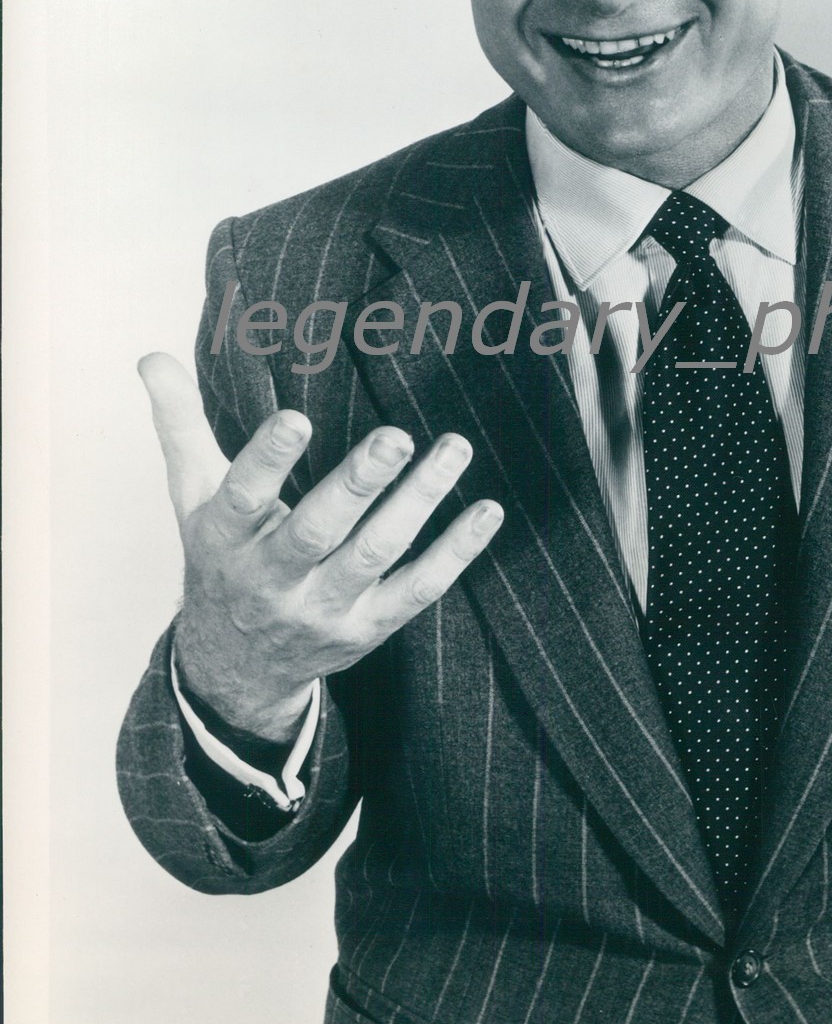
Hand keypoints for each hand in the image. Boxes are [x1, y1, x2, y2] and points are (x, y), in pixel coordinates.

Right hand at [138, 352, 502, 740]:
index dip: (268, 459)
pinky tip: (486, 510)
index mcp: (227, 538)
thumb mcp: (193, 497)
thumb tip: (153, 357)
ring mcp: (323, 608)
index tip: (297, 418)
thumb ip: (181, 425)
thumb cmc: (222, 558)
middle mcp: (273, 579)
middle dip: (357, 483)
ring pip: (375, 555)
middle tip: (397, 435)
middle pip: (317, 531)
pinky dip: (455, 552)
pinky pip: (417, 589)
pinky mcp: (367, 628)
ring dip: (418, 501)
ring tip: (453, 448)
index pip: (243, 497)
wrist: (235, 666)